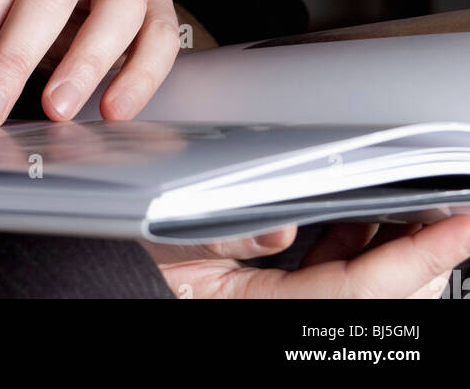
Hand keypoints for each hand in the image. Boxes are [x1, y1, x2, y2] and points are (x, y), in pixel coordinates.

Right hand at [140, 213, 469, 298]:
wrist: (89, 272)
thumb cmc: (116, 260)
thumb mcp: (168, 243)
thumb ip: (227, 232)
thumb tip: (281, 225)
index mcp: (263, 315)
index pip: (364, 290)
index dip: (421, 259)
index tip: (462, 227)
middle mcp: (279, 317)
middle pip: (377, 294)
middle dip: (420, 255)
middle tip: (451, 211)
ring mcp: (275, 308)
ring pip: (357, 282)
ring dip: (389, 244)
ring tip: (414, 204)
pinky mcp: (265, 298)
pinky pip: (325, 273)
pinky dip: (349, 243)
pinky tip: (357, 215)